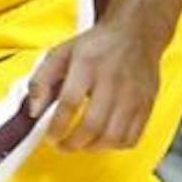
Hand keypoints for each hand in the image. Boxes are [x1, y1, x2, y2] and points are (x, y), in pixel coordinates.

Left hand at [27, 12, 162, 151]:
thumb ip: (40, 81)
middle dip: (72, 143)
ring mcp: (133, 95)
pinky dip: (115, 146)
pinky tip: (103, 140)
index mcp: (88, 65)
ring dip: (92, 148)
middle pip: (93, 125)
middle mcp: (113, 80)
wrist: (136, 34)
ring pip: (113, 136)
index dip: (57, 126)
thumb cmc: (96, 46)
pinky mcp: (147, 104)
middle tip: (62, 145)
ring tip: (81, 144)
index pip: (70, 103)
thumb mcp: (60, 54)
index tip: (50, 136)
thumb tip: (34, 111)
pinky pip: (132, 137)